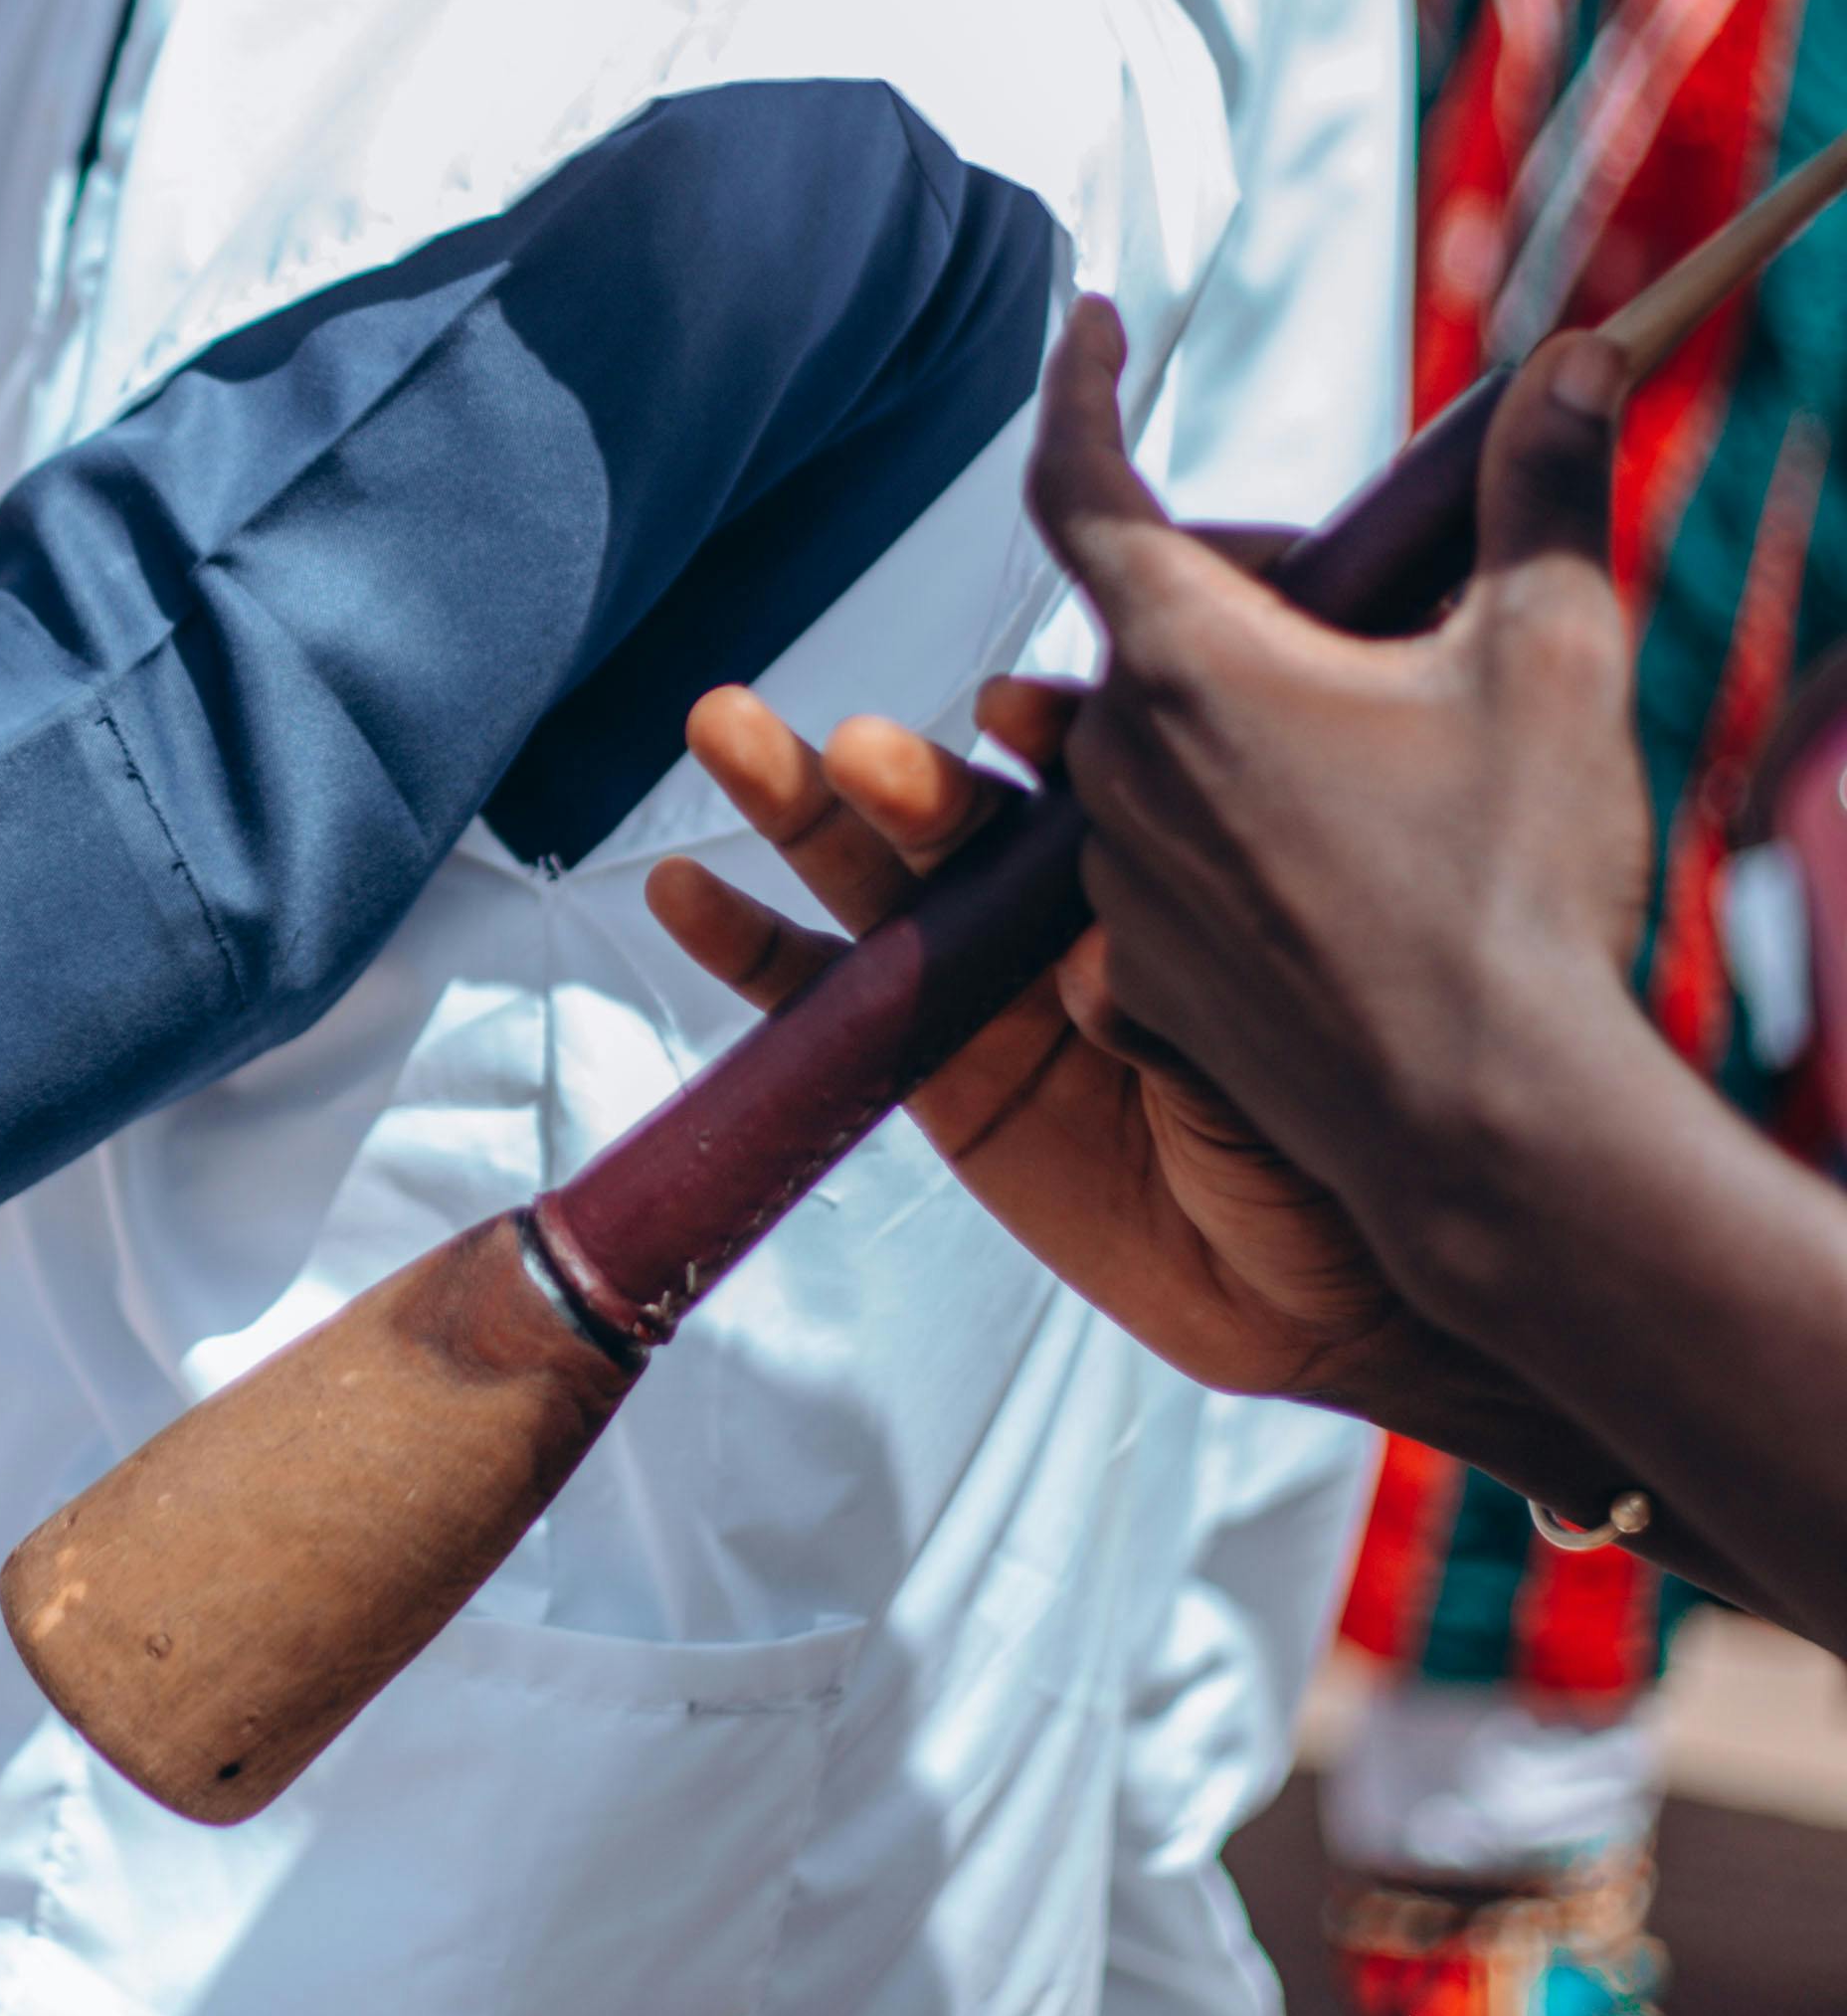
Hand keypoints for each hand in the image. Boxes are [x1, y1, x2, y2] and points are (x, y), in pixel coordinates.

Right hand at [646, 680, 1411, 1404]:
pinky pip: (821, 1002)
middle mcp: (1060, 908)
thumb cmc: (1331, 1145)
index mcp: (1160, 868)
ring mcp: (983, 984)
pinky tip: (684, 891)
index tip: (1023, 716)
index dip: (1055, 736)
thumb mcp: (1274, 1062)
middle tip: (855, 751)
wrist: (1314, 1298)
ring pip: (875, 878)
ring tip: (725, 732)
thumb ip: (1173, 1010)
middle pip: (961, 814)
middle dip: (902, 775)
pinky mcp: (926, 1071)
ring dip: (799, 805)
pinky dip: (750, 947)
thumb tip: (1088, 967)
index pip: (1094, 773)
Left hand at [1032, 305, 1656, 1311]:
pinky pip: (1170, 866)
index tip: (1092, 321)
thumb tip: (1580, 358)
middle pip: (1151, 619)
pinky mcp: (1135, 983)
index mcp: (1189, 663)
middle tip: (1394, 611)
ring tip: (1396, 760)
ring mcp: (1117, 884)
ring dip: (1246, 722)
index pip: (1083, 482)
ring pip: (1159, 748)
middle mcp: (1119, 767)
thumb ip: (1545, 495)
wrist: (1494, 1133)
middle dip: (1256, 587)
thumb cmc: (1518, 891)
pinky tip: (1357, 874)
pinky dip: (1240, 838)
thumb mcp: (1553, 662)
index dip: (1081, 385)